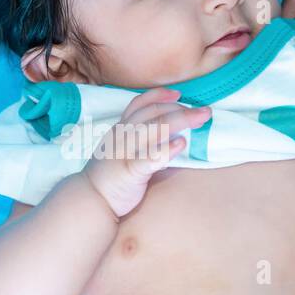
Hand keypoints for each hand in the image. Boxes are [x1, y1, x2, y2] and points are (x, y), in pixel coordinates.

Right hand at [81, 87, 210, 217]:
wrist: (90, 200)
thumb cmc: (110, 177)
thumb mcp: (121, 151)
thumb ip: (142, 143)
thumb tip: (172, 138)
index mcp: (120, 129)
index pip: (139, 104)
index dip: (159, 96)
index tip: (178, 94)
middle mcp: (123, 136)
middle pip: (154, 113)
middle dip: (181, 109)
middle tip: (204, 111)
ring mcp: (126, 151)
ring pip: (154, 129)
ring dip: (181, 120)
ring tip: (201, 119)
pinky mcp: (130, 170)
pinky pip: (150, 156)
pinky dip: (167, 148)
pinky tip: (181, 144)